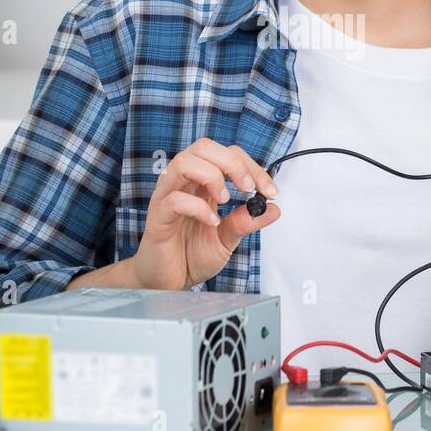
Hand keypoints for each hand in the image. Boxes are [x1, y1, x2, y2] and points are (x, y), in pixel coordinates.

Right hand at [129, 138, 280, 289]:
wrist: (167, 283)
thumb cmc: (190, 256)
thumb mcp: (227, 239)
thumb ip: (246, 222)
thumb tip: (273, 209)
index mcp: (201, 184)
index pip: (226, 154)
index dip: (251, 166)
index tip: (270, 190)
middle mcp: (183, 184)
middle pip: (204, 146)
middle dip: (233, 162)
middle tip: (248, 187)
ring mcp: (167, 197)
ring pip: (184, 161)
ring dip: (212, 176)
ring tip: (225, 200)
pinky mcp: (157, 217)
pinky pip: (174, 200)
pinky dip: (198, 208)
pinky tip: (211, 223)